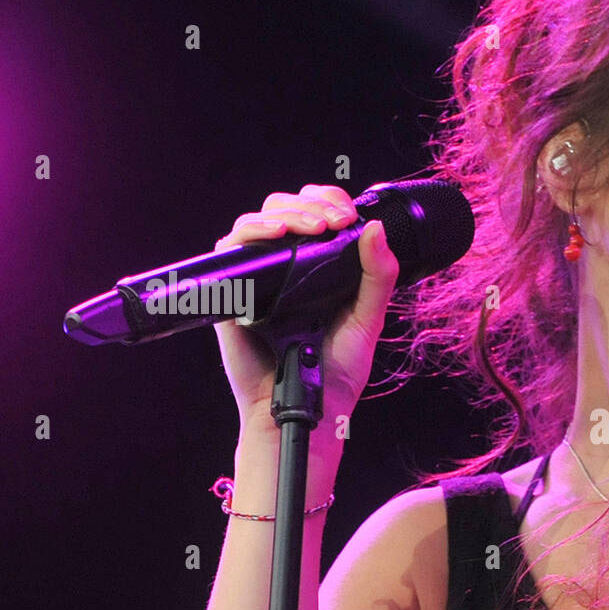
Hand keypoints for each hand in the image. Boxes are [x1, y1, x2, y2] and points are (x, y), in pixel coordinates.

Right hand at [212, 184, 399, 438]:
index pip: (316, 214)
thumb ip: (377, 276)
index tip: (349, 212)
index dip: (328, 201)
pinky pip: (230, 248)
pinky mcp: (233, 291)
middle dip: (309, 203)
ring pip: (257, 220)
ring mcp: (258, 277)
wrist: (308, 408)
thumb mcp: (367, 318)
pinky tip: (276, 235)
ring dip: (286, 213)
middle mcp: (285, 267)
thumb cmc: (335, 371)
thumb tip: (377, 227)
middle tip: (335, 221)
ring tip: (312, 227)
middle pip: (284, 208)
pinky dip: (251, 233)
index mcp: (318, 268)